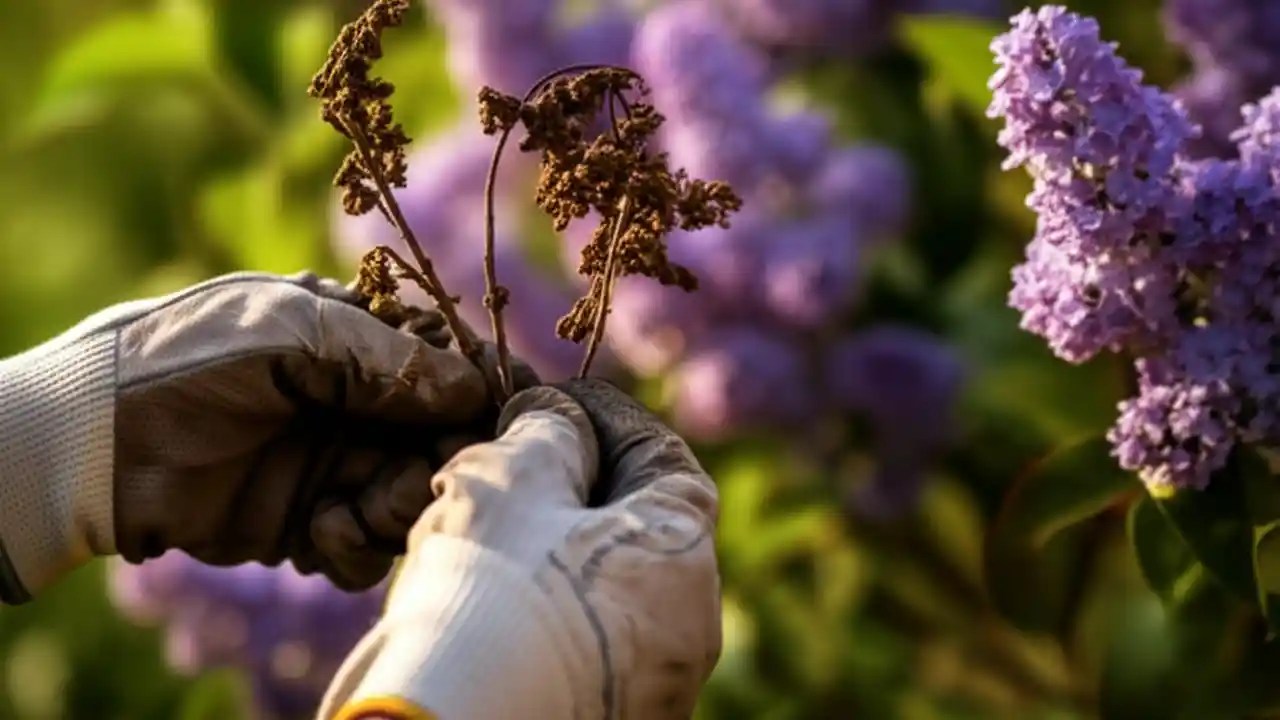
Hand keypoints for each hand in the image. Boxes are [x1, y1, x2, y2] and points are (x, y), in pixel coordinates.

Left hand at [0, 271, 504, 601]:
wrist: (100, 442)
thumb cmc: (193, 360)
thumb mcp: (293, 330)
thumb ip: (387, 359)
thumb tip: (476, 387)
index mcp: (357, 340)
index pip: (447, 362)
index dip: (483, 389)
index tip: (511, 413)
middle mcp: (357, 403)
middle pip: (444, 436)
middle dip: (444, 461)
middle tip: (427, 478)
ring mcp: (336, 464)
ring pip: (415, 495)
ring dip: (399, 510)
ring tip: (354, 510)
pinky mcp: (310, 523)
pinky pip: (369, 546)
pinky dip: (356, 547)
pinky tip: (318, 534)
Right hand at [320, 379, 721, 719]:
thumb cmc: (492, 591)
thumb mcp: (514, 481)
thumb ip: (547, 432)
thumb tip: (555, 419)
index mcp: (685, 553)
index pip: (665, 459)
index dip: (607, 420)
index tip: (554, 404)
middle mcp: (688, 627)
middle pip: (638, 528)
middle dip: (576, 488)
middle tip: (512, 465)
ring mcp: (652, 684)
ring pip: (608, 590)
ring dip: (555, 552)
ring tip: (486, 531)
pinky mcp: (607, 716)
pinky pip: (585, 643)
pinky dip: (547, 609)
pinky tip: (487, 597)